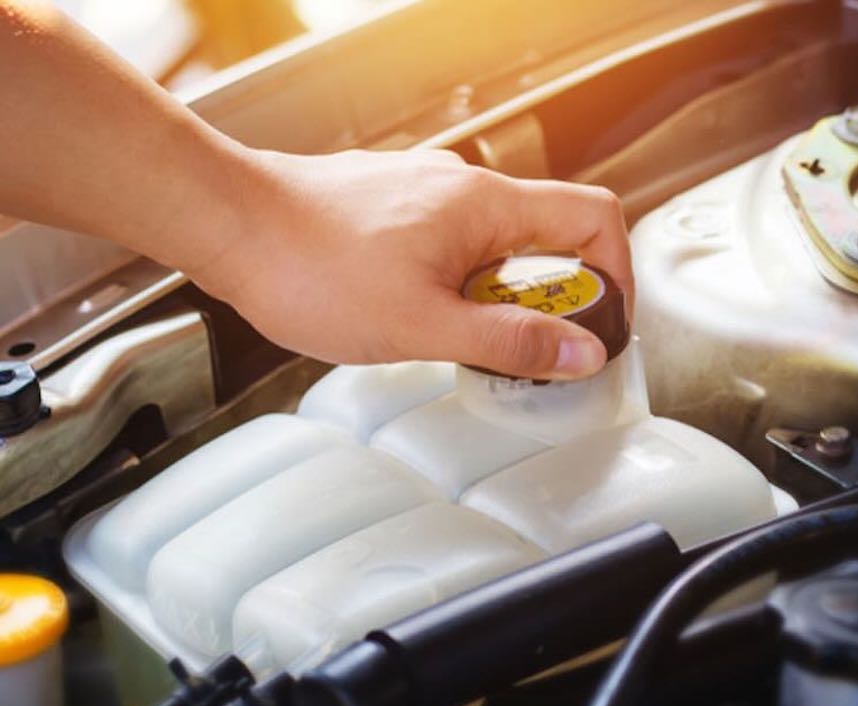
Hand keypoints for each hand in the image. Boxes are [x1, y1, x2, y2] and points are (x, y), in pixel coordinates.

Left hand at [188, 148, 632, 379]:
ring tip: (458, 337)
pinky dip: (461, 283)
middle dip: (551, 300)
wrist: (227, 222)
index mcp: (487, 207)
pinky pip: (457, 244)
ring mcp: (428, 193)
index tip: (601, 325)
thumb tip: (581, 351)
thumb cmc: (310, 266)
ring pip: (499, 246)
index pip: (595, 219)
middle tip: (524, 350)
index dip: (616, 275)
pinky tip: (418, 315)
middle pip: (551, 237)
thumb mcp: (423, 325)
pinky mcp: (397, 207)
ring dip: (501, 296)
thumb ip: (510, 342)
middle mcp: (464, 189)